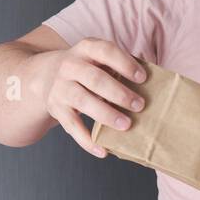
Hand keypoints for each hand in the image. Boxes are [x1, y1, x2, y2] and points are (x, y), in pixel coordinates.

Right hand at [34, 38, 146, 157]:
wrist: (48, 75)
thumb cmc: (89, 68)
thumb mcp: (99, 59)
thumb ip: (120, 68)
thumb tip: (152, 86)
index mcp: (86, 48)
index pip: (105, 51)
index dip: (124, 63)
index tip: (142, 78)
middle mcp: (70, 66)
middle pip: (94, 78)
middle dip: (119, 93)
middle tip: (140, 105)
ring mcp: (60, 87)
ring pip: (82, 100)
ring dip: (106, 114)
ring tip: (126, 125)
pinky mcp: (56, 108)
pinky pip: (72, 126)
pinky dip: (87, 140)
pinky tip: (103, 150)